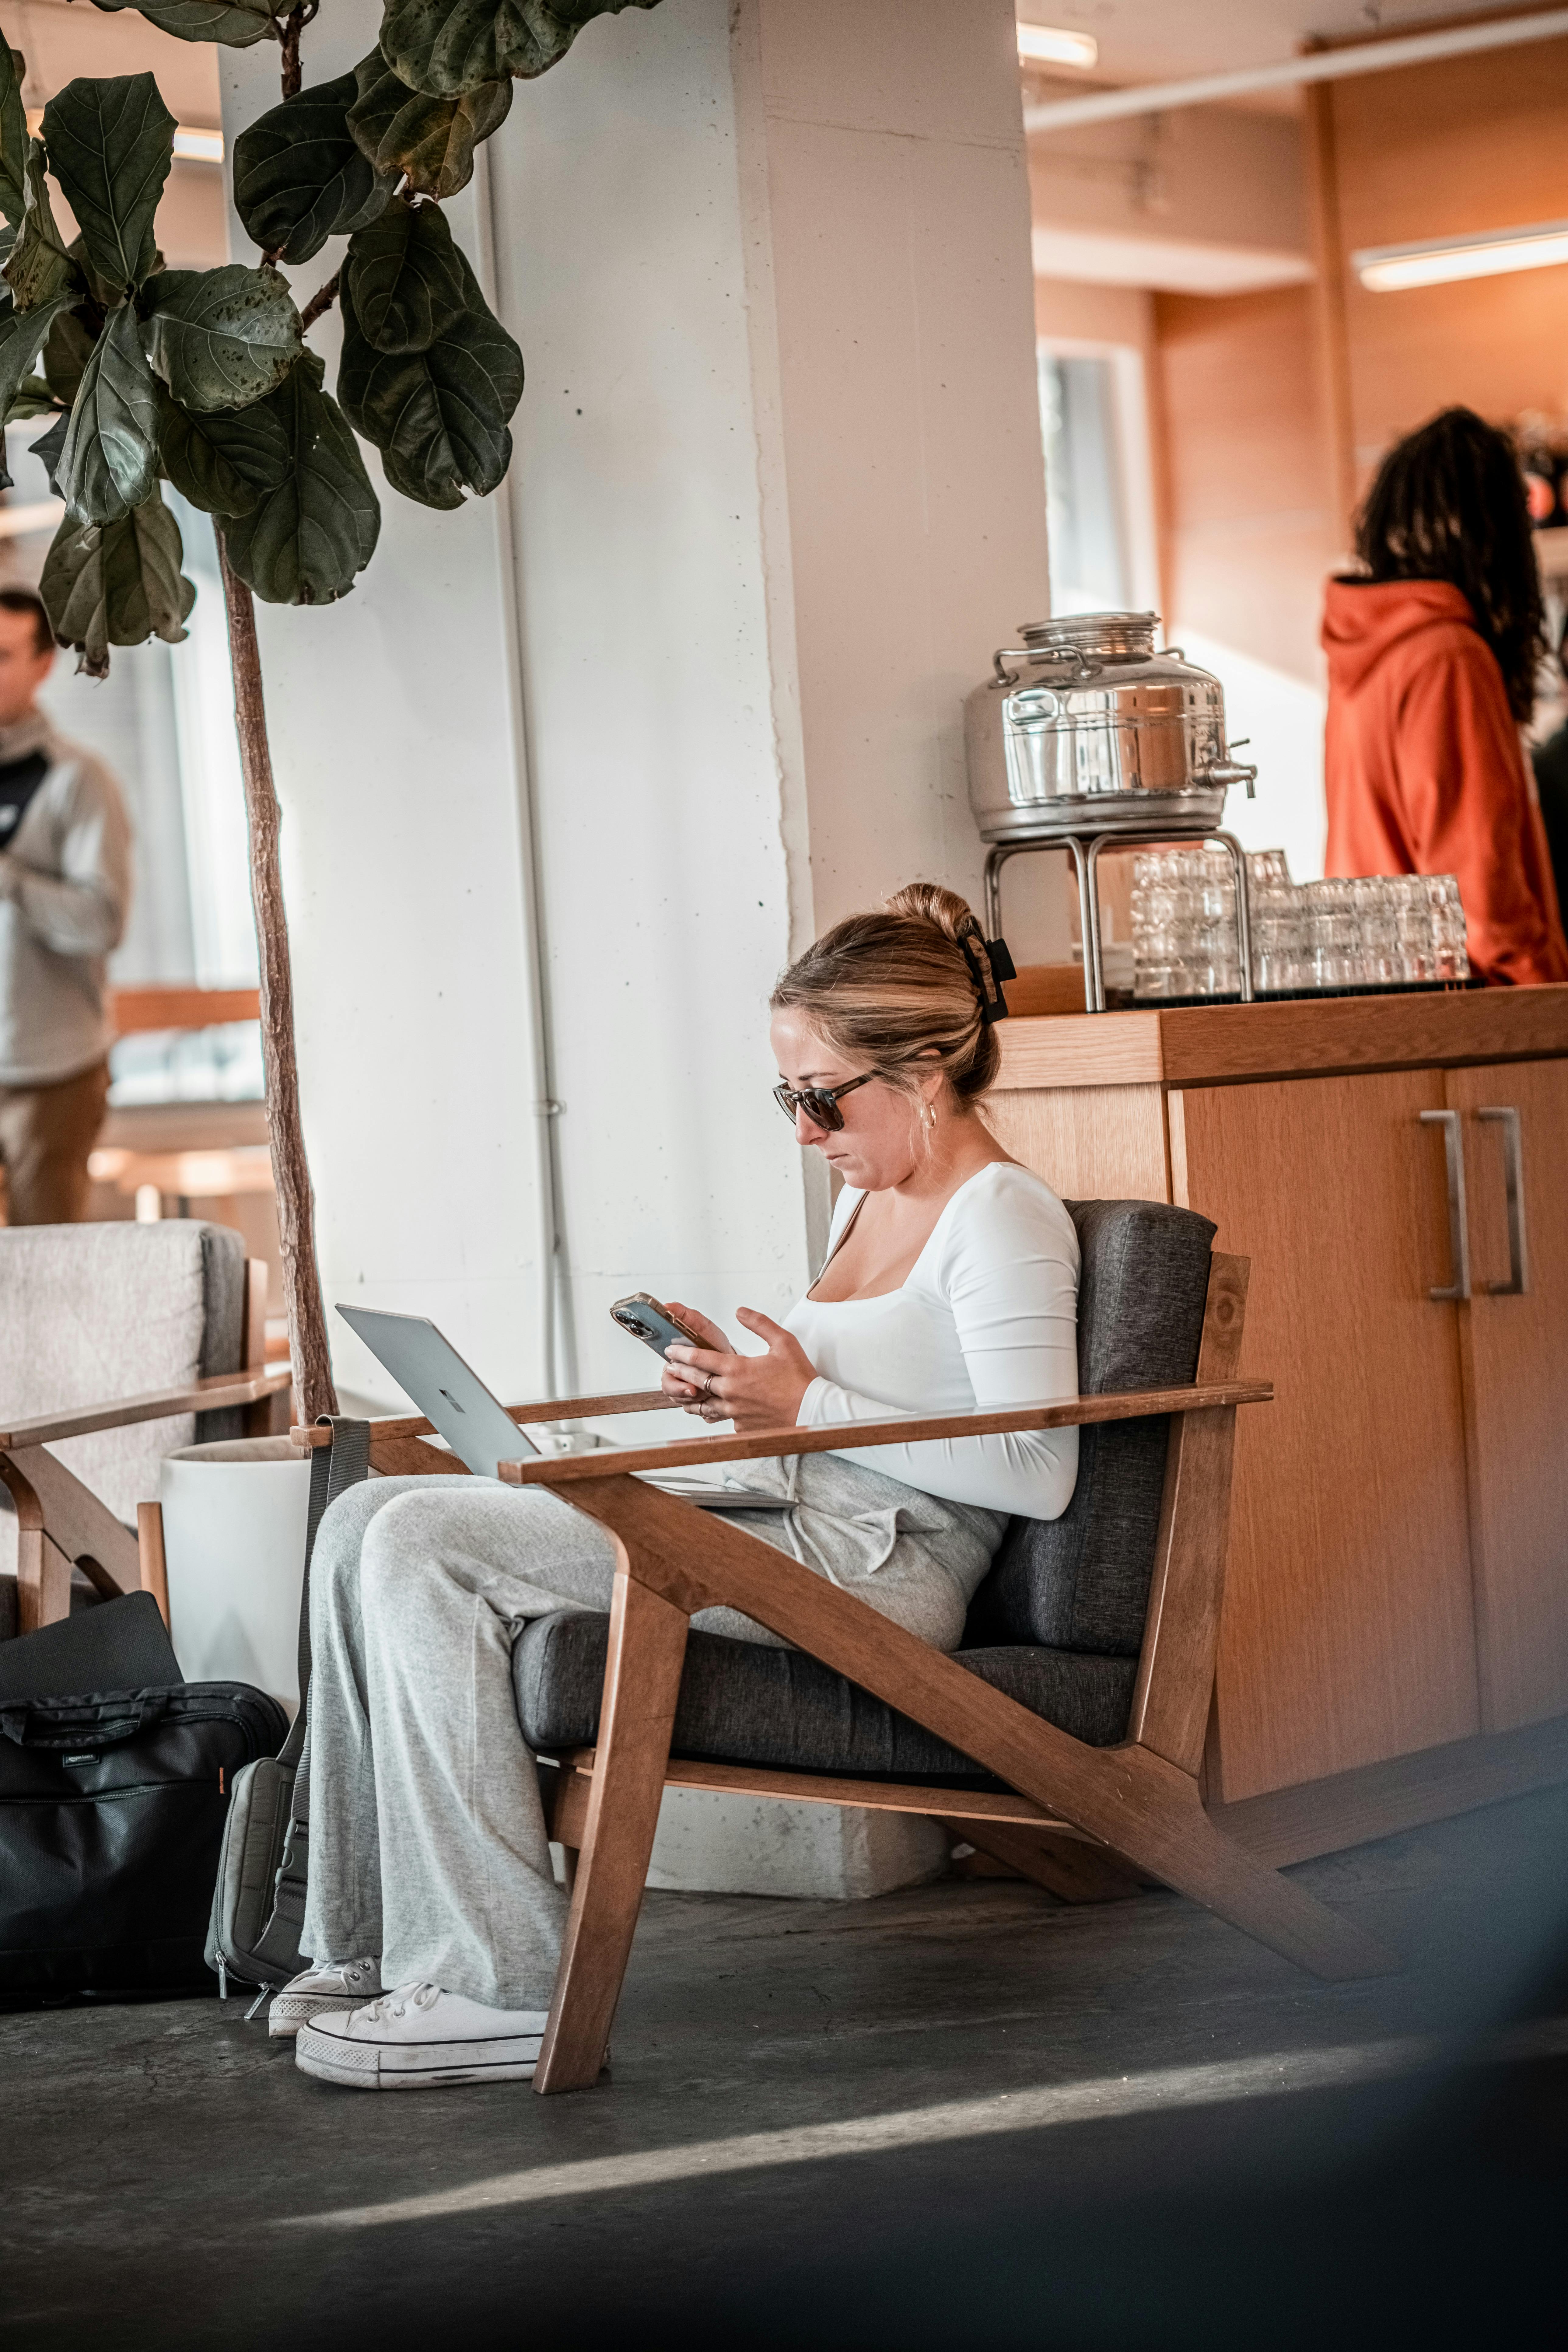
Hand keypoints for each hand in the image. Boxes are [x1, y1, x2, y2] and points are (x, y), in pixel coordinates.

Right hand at [659, 1304, 733, 1409]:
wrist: (737, 1363)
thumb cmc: (716, 1346)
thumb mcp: (702, 1328)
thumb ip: (686, 1317)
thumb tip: (668, 1306)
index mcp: (677, 1364)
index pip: (667, 1378)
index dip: (674, 1382)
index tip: (685, 1379)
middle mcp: (681, 1381)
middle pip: (676, 1395)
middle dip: (688, 1392)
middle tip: (699, 1387)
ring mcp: (690, 1395)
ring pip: (687, 1405)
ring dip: (700, 1400)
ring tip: (712, 1391)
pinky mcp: (703, 1407)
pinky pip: (702, 1413)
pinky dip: (711, 1408)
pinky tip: (718, 1399)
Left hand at [666, 1309, 816, 1434]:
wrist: (813, 1412)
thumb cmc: (800, 1379)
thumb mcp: (784, 1342)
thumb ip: (760, 1323)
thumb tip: (741, 1312)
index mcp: (738, 1369)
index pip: (700, 1359)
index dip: (682, 1354)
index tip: (671, 1351)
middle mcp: (731, 1392)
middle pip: (697, 1381)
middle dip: (680, 1372)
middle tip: (670, 1368)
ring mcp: (735, 1413)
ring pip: (704, 1405)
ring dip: (693, 1396)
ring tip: (684, 1392)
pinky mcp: (741, 1427)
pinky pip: (724, 1420)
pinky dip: (719, 1413)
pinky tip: (715, 1410)